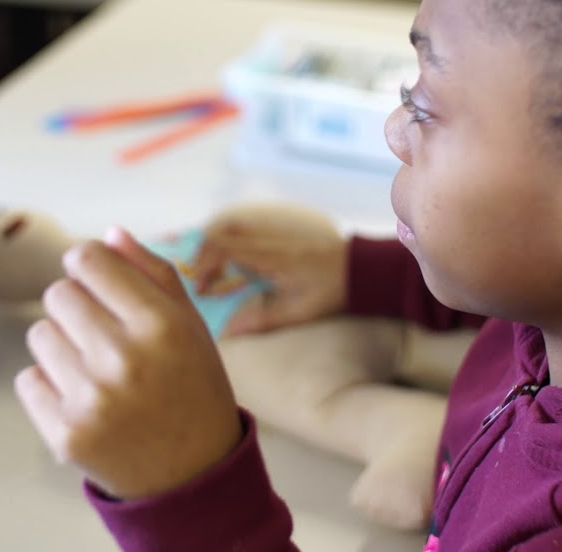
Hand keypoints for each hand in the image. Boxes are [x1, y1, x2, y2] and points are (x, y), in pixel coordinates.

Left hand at [15, 227, 241, 499]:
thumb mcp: (191, 326)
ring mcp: (91, 399)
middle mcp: (123, 358)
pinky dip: (49, 386)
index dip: (89, 265)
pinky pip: (27, 379)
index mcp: (160, 324)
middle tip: (106, 337)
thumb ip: (153, 274)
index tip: (98, 280)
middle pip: (58, 293)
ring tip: (97, 371)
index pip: (88, 259)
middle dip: (78, 307)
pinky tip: (84, 400)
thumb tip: (107, 235)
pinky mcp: (65, 434)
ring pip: (39, 334)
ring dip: (62, 346)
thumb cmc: (193, 389)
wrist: (193, 476)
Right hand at [192, 206, 347, 335]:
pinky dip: (231, 244)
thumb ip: (262, 320)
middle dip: (203, 255)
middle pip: (221, 234)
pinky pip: (246, 233)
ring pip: (233, 229)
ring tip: (214, 272)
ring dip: (216, 247)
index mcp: (267, 257)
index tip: (202, 289)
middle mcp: (267, 241)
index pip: (223, 248)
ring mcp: (273, 236)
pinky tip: (236, 266)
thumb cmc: (330, 290)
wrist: (359, 269)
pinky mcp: (280, 238)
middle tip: (203, 281)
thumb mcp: (298, 311)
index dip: (205, 266)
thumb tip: (230, 332)